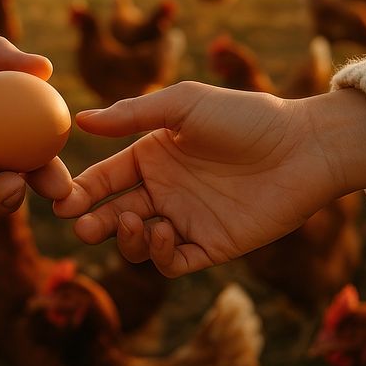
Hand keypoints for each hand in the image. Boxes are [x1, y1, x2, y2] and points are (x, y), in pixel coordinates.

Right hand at [53, 82, 365, 276]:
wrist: (303, 147)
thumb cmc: (245, 116)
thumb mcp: (184, 104)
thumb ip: (132, 114)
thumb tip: (80, 120)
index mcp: (153, 156)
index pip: (105, 178)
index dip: (81, 190)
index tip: (62, 200)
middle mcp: (165, 191)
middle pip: (114, 214)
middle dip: (93, 221)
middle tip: (80, 224)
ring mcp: (187, 220)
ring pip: (137, 242)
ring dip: (125, 237)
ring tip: (133, 219)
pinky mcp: (211, 246)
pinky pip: (172, 261)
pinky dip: (158, 253)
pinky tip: (161, 231)